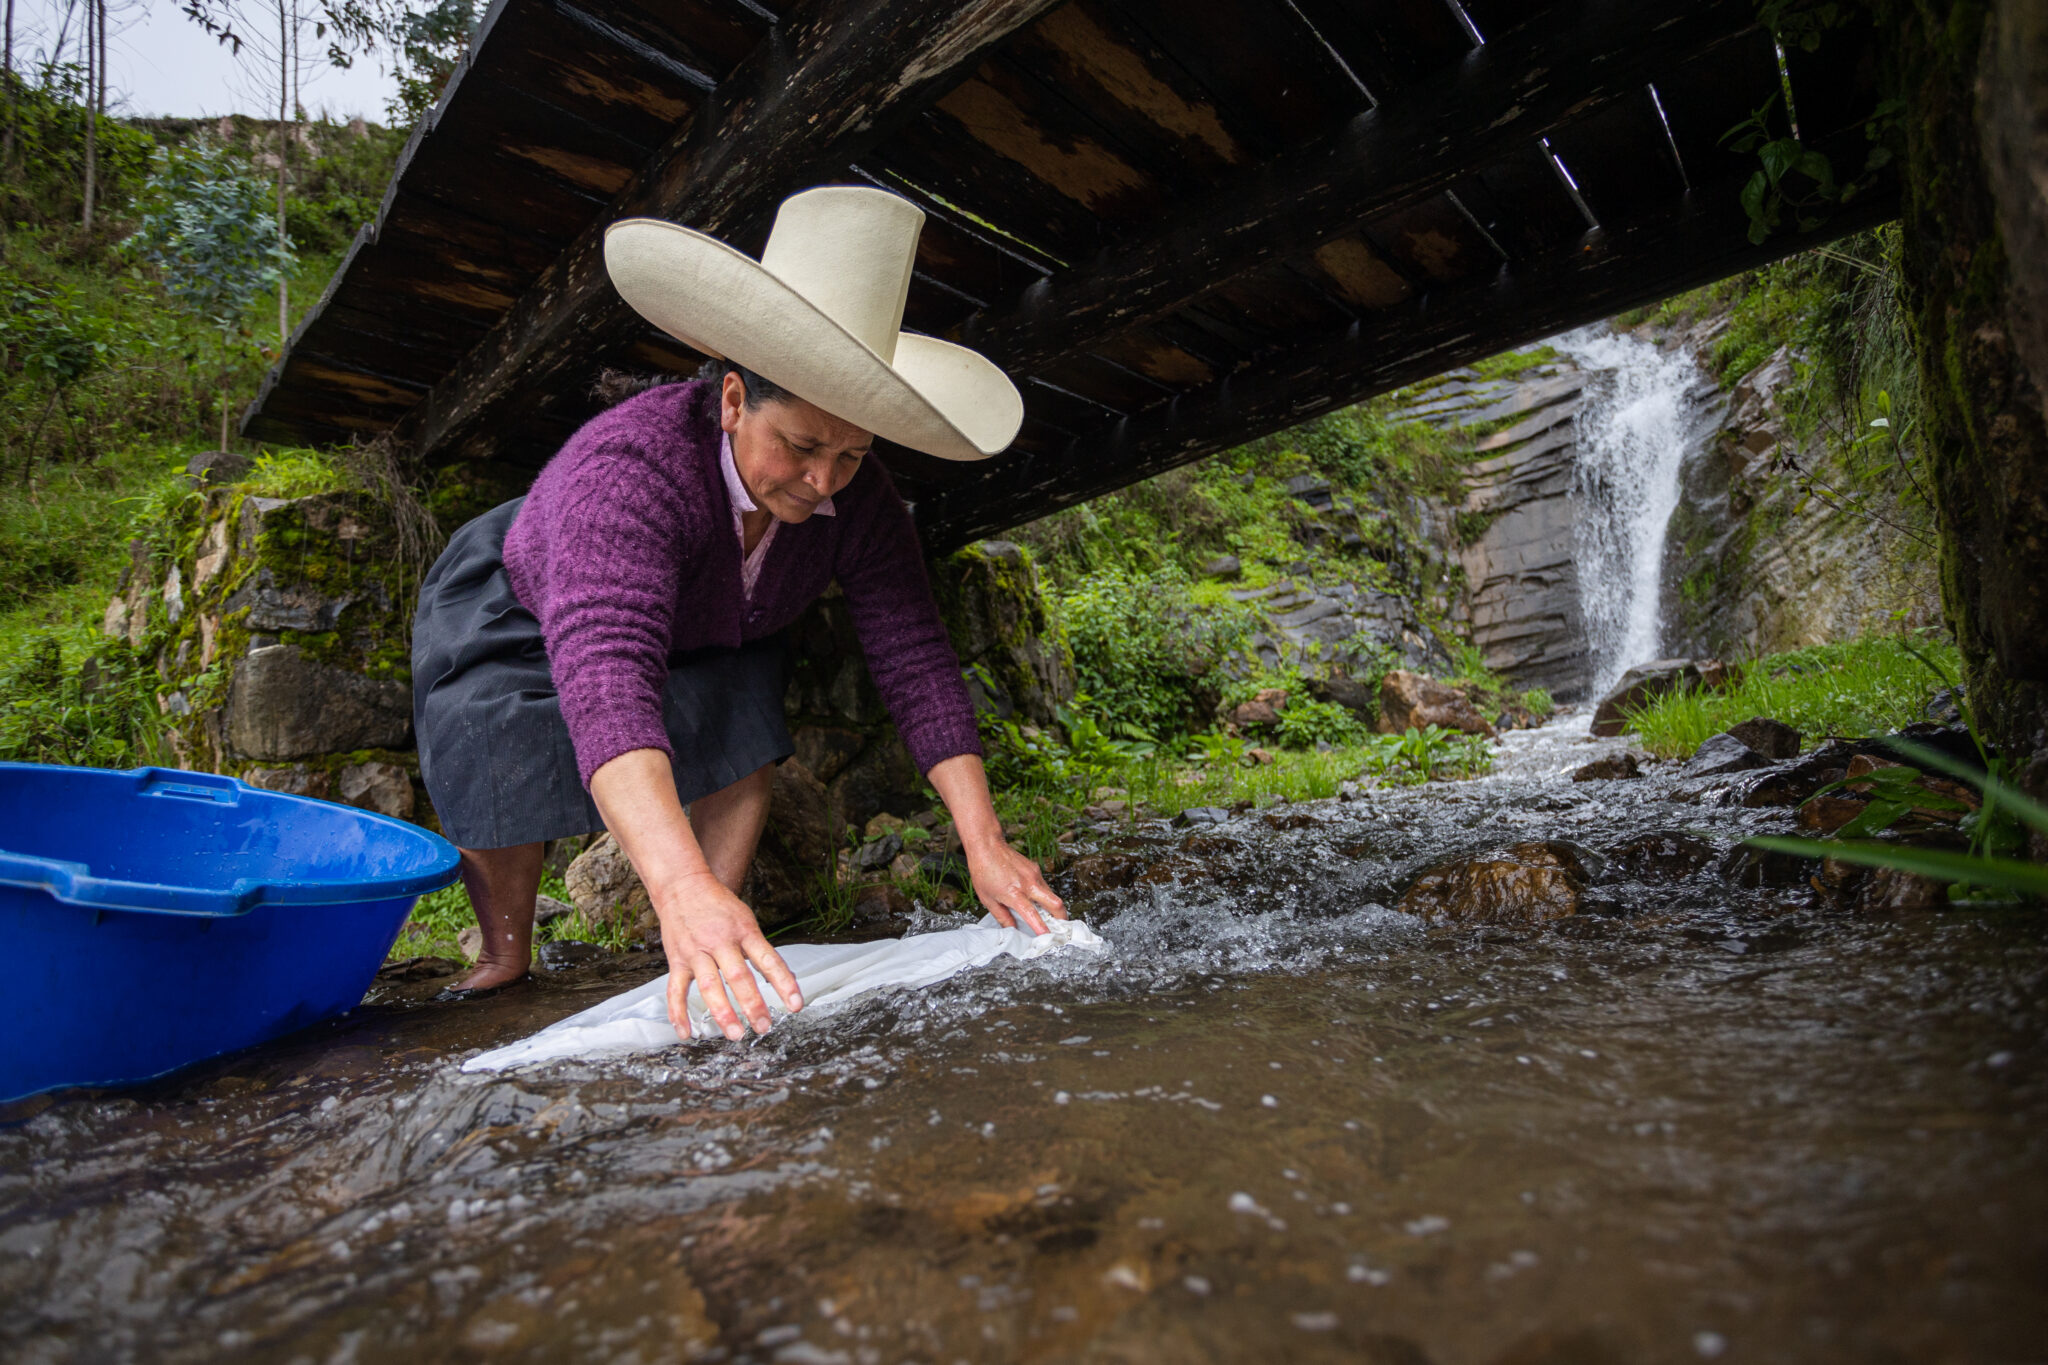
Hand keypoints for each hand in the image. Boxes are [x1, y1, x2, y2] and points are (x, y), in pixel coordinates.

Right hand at [652, 869, 802, 1041]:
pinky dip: (679, 1013)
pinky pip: (675, 991)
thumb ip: (760, 950)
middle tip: (764, 1027)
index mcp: (743, 931)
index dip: (784, 983)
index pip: (768, 960)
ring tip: (735, 1034)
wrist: (683, 886)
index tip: (796, 1005)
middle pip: (738, 976)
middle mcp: (719, 942)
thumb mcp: (746, 920)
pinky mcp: (676, 960)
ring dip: (722, 1013)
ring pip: (709, 986)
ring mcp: (696, 952)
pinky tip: (686, 1033)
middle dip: (752, 1004)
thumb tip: (785, 979)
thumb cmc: (719, 906)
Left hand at [966, 839, 1066, 935]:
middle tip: (1060, 928)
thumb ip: (1002, 917)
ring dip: (1052, 907)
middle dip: (1062, 918)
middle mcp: (1028, 884)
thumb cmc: (983, 871)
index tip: (1048, 937)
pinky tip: (1034, 898)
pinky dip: (1044, 895)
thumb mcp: (988, 900)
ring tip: (1046, 916)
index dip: (1042, 928)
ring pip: (1052, 895)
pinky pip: (1045, 886)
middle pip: (1056, 903)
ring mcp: (1034, 875)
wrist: (987, 846)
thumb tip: (1013, 930)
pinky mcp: (1036, 869)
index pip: (1032, 915)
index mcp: (1014, 894)